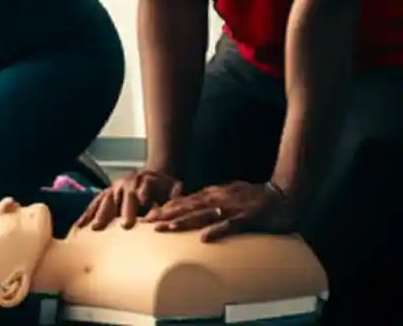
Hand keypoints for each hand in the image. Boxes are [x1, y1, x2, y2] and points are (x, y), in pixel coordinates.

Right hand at [75, 168, 182, 229]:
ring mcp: (114, 187)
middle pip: (122, 196)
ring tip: (95, 228)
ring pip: (106, 199)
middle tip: (120, 226)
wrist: (152, 174)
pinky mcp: (106, 193)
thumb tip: (166, 211)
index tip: (135, 216)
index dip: (138, 201)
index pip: (141, 190)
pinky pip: (95, 203)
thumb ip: (173, 198)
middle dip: (120, 211)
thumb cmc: (165, 186)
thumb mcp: (174, 187)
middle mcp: (127, 182)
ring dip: (100, 213)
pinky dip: (87, 214)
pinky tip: (80, 226)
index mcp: (144, 180)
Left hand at [141, 180, 296, 240]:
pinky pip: (230, 225)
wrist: (285, 194)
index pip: (184, 201)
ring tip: (165, 228)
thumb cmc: (257, 197)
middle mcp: (219, 199)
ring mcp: (232, 208)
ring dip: (183, 221)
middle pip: (187, 207)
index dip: (166, 208)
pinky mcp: (247, 218)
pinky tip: (204, 238)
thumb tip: (193, 204)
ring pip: (203, 215)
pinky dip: (217, 231)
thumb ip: (212, 199)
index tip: (148, 215)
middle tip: (146, 222)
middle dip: (166, 214)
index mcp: (214, 194)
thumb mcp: (229, 193)